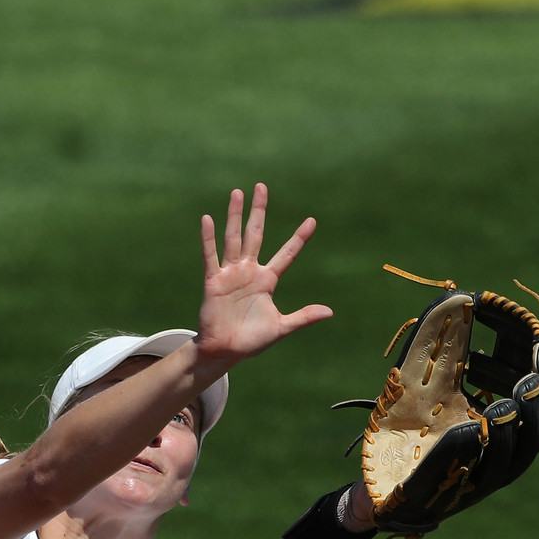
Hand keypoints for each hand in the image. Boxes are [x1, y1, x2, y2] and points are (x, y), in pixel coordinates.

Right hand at [198, 184, 329, 362]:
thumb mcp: (281, 327)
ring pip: (234, 238)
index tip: (312, 221)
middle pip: (256, 234)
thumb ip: (303, 317)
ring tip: (238, 192)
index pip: (287, 254)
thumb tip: (330, 312)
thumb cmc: (251, 341)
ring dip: (235, 215)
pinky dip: (209, 238)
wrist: (224, 351)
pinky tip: (208, 219)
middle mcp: (249, 271)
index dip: (299, 238)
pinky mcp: (213, 281)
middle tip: (261, 187)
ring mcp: (230, 274)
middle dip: (259, 211)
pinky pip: (211, 256)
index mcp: (267, 281)